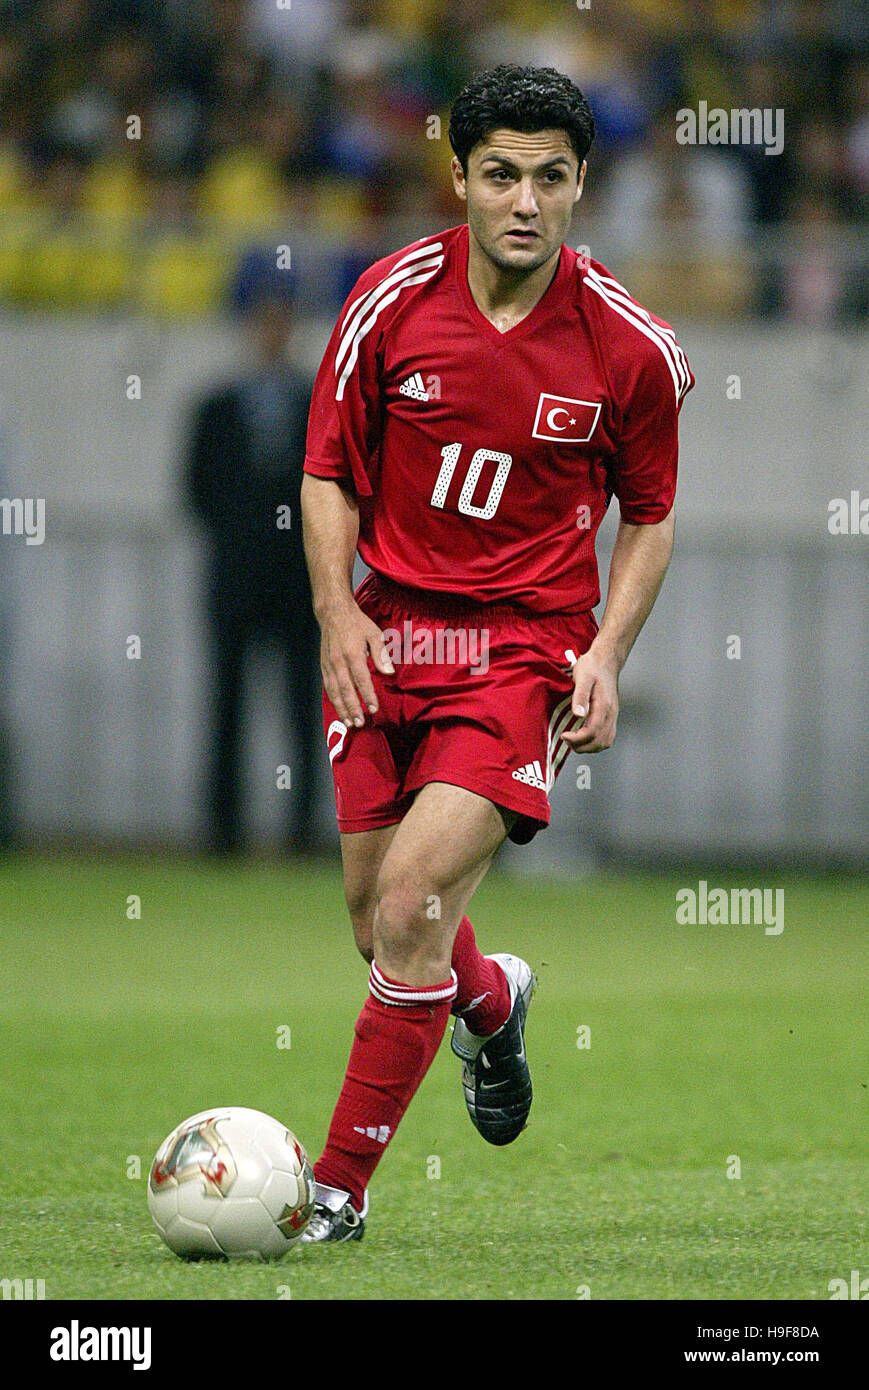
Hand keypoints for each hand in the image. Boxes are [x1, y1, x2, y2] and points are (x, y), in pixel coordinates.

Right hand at [319, 602, 394, 727]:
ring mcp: (329, 665)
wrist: (334, 614)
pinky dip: (333, 700)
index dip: (368, 696)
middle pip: (346, 690)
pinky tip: (340, 709)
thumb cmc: (357, 624)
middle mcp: (339, 662)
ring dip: (341, 709)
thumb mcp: (374, 634)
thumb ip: (381, 654)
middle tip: (360, 723)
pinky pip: (328, 687)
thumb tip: (388, 672)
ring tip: (349, 722)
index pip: (361, 680)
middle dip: (353, 709)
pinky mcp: (324, 666)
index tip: (374, 708)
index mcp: (353, 654)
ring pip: (334, 692)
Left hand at [559, 644, 619, 752]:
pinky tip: (584, 738)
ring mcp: (613, 716)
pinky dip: (595, 742)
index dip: (576, 739)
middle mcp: (611, 714)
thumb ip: (580, 696)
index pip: (592, 732)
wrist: (606, 660)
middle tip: (566, 739)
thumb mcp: (582, 677)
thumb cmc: (593, 667)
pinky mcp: (611, 716)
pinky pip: (607, 737)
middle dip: (581, 746)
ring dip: (588, 747)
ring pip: (605, 742)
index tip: (563, 735)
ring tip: (574, 741)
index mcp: (603, 706)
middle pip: (599, 742)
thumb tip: (578, 714)